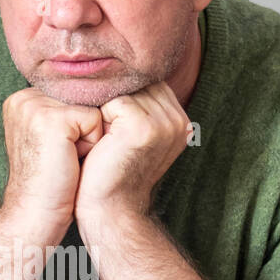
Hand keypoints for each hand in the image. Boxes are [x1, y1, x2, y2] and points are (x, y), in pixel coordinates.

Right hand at [0, 87, 103, 240]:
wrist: (36, 213)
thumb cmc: (50, 182)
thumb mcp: (51, 138)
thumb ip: (63, 111)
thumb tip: (100, 94)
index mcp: (22, 100)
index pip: (71, 96)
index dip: (76, 125)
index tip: (58, 151)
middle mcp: (24, 98)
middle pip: (82, 99)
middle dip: (82, 131)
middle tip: (62, 158)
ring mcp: (36, 107)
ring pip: (90, 109)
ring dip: (88, 137)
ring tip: (67, 159)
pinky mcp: (53, 120)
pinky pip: (95, 120)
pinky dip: (91, 144)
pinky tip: (70, 161)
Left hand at [74, 81, 191, 228]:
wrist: (109, 209)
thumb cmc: (111, 171)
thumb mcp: (132, 134)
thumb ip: (138, 105)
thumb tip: (118, 70)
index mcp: (180, 119)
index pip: (146, 82)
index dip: (122, 99)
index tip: (114, 131)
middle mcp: (178, 119)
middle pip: (136, 82)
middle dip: (113, 102)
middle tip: (107, 138)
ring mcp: (164, 123)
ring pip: (124, 89)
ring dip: (105, 110)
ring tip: (105, 141)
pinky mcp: (144, 128)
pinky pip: (113, 100)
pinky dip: (100, 118)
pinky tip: (102, 143)